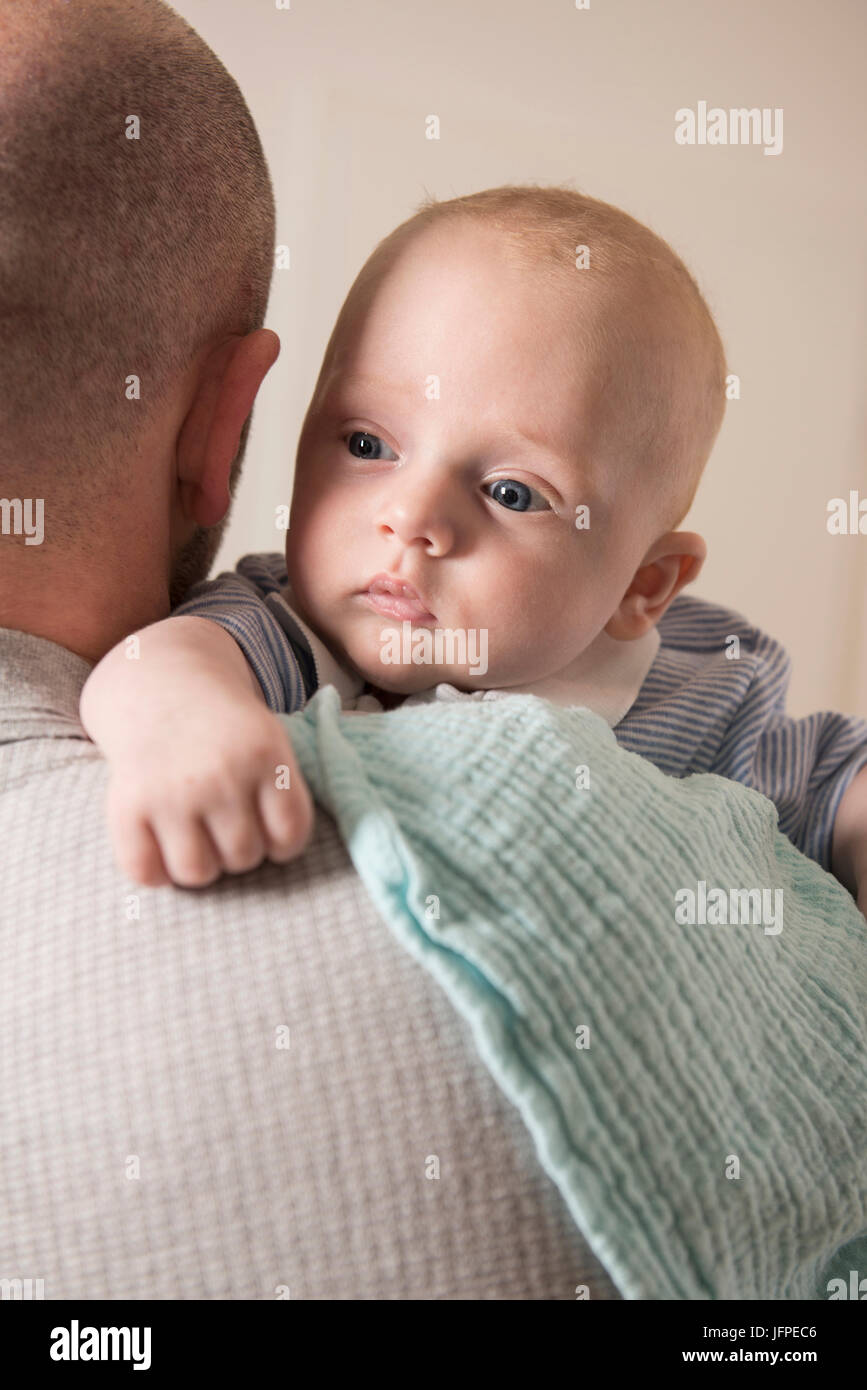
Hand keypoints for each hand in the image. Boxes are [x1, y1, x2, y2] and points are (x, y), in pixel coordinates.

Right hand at [105, 701, 313, 886]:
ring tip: (197, 837)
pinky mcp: (128, 806)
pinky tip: (160, 846)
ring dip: (199, 864)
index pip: (290, 834)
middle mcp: (220, 774)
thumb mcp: (268, 740)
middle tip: (225, 822)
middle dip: (239, 849)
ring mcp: (172, 792)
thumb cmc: (223, 731)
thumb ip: (282, 792)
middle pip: (244, 857)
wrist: (159, 687)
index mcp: (264, 754)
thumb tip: (277, 855)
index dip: (282, 842)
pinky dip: (153, 872)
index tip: (267, 829)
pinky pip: (145, 872)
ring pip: (197, 873)